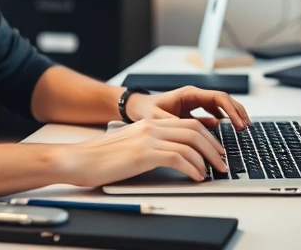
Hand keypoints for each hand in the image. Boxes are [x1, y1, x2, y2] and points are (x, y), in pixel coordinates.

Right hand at [60, 118, 227, 185]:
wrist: (78, 159)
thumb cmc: (100, 158)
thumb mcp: (130, 146)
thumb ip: (150, 146)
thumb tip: (174, 158)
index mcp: (149, 124)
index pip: (188, 124)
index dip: (207, 137)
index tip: (216, 151)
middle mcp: (151, 127)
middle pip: (194, 130)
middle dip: (213, 146)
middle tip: (222, 162)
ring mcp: (147, 139)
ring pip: (190, 143)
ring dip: (207, 159)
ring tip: (214, 172)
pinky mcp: (143, 154)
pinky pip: (178, 158)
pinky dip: (192, 167)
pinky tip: (197, 177)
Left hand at [124, 86, 249, 129]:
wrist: (136, 108)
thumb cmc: (145, 110)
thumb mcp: (158, 119)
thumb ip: (176, 124)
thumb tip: (191, 134)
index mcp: (190, 94)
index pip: (218, 97)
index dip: (231, 110)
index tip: (238, 123)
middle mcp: (195, 96)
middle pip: (224, 100)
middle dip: (237, 112)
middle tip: (246, 127)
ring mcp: (195, 104)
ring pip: (220, 107)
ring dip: (232, 116)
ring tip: (242, 128)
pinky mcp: (193, 112)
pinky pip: (213, 114)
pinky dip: (222, 121)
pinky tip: (227, 130)